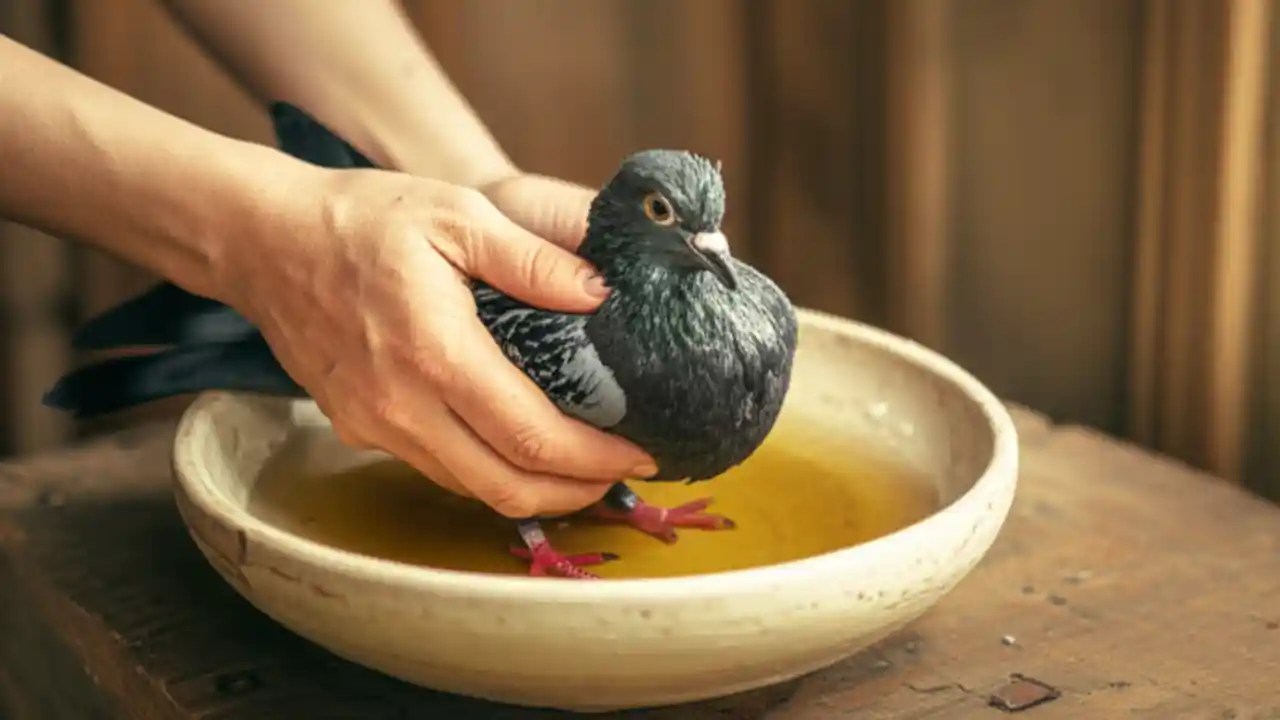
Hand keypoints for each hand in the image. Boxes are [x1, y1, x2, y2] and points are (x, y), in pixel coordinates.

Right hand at [222, 165, 655, 517]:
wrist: (265, 241)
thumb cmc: (361, 220)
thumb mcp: (455, 212)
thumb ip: (531, 257)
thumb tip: (599, 293)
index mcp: (436, 354)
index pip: (531, 437)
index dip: (594, 460)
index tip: (639, 455)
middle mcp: (403, 407)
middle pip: (506, 487)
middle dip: (575, 493)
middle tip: (621, 475)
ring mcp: (375, 426)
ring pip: (471, 489)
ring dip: (535, 490)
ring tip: (582, 468)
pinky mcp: (359, 428)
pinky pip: (438, 469)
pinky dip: (490, 472)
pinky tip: (518, 447)